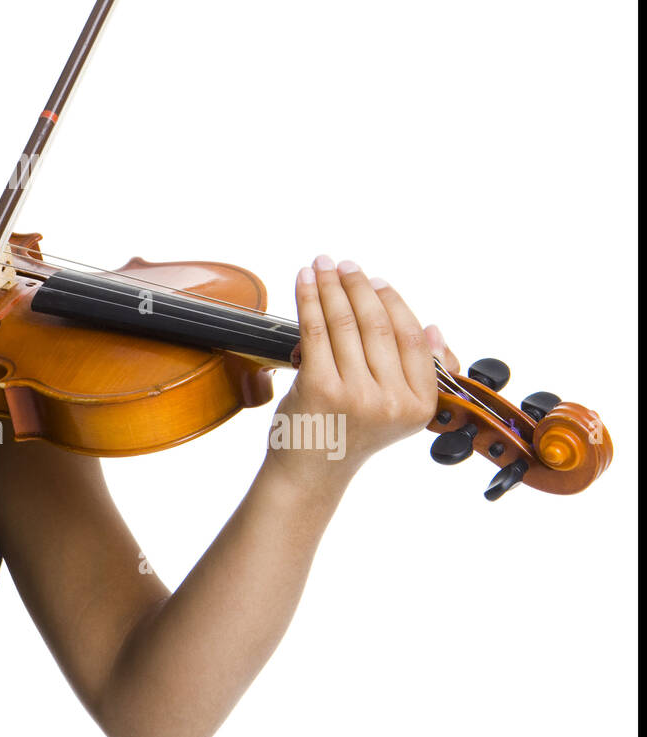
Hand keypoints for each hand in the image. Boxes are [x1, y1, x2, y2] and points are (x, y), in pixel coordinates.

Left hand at [268, 255, 458, 489]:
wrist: (311, 472)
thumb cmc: (349, 434)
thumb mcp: (398, 411)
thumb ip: (415, 373)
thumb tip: (432, 327)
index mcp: (419, 405)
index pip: (413, 338)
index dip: (394, 302)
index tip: (377, 281)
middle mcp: (391, 401)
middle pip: (377, 324)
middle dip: (358, 286)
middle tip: (344, 265)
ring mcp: (356, 394)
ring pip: (344, 322)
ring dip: (330, 286)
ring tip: (321, 266)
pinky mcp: (319, 387)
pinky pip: (315, 330)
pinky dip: (308, 298)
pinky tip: (304, 281)